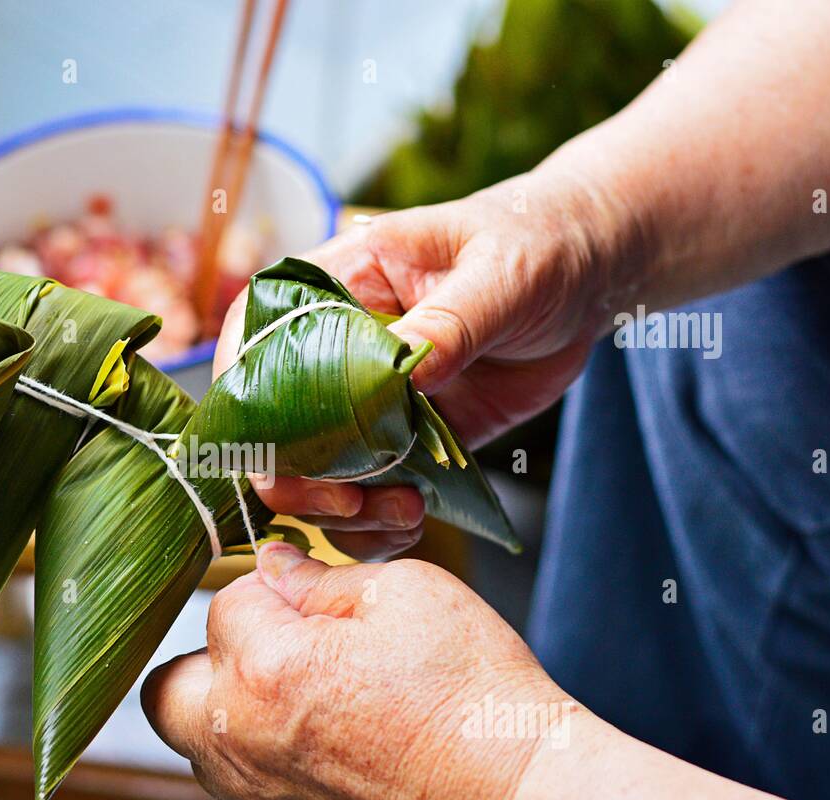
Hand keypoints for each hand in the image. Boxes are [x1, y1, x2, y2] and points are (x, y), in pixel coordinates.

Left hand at [141, 542, 573, 799]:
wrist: (516, 797)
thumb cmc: (470, 696)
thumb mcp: (404, 593)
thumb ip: (320, 580)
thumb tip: (278, 570)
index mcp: (263, 669)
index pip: (224, 604)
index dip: (269, 590)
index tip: (303, 595)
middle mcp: (245, 743)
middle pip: (170, 691)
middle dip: (208, 660)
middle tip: (265, 649)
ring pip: (206, 752)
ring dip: (235, 718)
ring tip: (306, 702)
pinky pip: (254, 797)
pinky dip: (276, 770)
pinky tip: (337, 752)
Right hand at [215, 169, 633, 559]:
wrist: (584, 278)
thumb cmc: (533, 243)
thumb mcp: (499, 272)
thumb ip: (450, 321)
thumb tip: (406, 369)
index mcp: (337, 286)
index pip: (256, 336)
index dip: (245, 393)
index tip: (269, 444)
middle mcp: (335, 351)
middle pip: (272, 425)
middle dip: (295, 476)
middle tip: (346, 501)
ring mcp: (367, 404)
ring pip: (316, 474)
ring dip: (339, 512)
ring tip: (399, 514)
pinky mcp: (406, 444)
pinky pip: (369, 497)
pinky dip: (378, 527)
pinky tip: (413, 519)